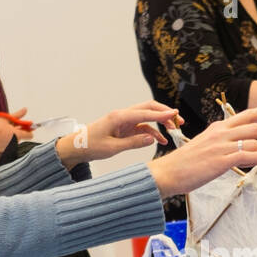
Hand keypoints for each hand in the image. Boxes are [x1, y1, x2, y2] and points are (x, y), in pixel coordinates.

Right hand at [0, 111, 27, 152]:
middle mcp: (14, 144)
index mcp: (17, 135)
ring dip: (10, 135)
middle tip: (11, 123)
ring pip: (13, 140)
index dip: (29, 129)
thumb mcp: (6, 118)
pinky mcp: (1, 150)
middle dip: (18, 130)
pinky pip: (6, 144)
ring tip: (1, 129)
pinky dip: (3, 140)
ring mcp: (8, 148)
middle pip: (21, 137)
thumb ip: (17, 115)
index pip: (30, 135)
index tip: (26, 125)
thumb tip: (25, 110)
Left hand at [57, 102, 179, 165]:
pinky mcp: (125, 128)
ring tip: (174, 130)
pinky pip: (143, 127)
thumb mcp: (112, 148)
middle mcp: (123, 115)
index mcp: (119, 117)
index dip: (162, 114)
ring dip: (161, 122)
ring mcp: (125, 121)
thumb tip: (153, 139)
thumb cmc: (90, 145)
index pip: (145, 113)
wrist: (76, 147)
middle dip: (165, 113)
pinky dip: (153, 132)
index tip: (176, 114)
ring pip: (148, 117)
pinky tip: (161, 140)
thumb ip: (133, 143)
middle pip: (148, 108)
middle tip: (179, 121)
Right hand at [148, 102, 256, 197]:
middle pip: (256, 127)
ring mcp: (221, 146)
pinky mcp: (220, 161)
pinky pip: (246, 155)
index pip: (246, 115)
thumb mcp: (205, 146)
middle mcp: (221, 133)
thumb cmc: (186, 164)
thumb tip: (238, 148)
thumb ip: (222, 143)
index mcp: (218, 128)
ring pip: (254, 141)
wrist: (168, 173)